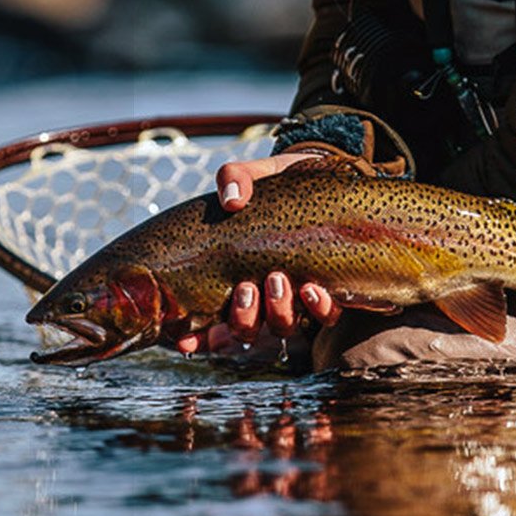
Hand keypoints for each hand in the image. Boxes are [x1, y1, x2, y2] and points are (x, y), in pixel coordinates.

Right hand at [174, 152, 341, 354]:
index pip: (208, 322)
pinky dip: (319, 308)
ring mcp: (296, 296)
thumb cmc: (278, 185)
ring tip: (277, 279)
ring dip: (278, 311)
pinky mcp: (332, 290)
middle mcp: (263, 296)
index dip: (195, 339)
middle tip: (247, 287)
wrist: (324, 175)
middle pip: (246, 330)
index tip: (183, 340)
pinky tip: (312, 288)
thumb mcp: (254, 174)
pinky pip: (326, 316)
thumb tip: (232, 200)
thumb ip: (235, 177)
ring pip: (283, 326)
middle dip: (243, 316)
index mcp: (235, 277)